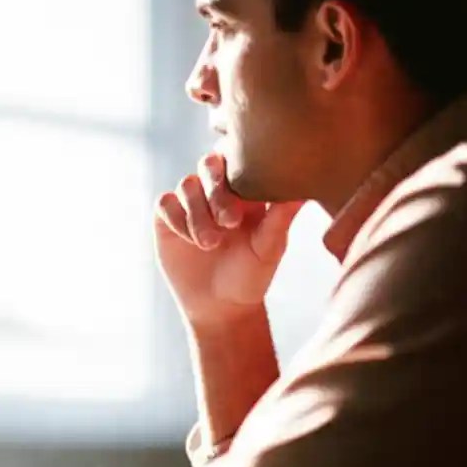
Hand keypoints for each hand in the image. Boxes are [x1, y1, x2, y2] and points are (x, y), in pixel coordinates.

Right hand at [154, 153, 303, 326]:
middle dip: (216, 192)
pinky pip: (165, 203)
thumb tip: (301, 191)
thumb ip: (280, 217)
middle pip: (208, 164)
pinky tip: (191, 242)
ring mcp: (190, 203)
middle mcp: (215, 191)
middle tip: (230, 222)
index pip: (237, 160)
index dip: (238, 170)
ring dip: (198, 214)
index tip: (249, 200)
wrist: (219, 306)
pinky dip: (177, 219)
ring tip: (210, 244)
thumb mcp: (269, 248)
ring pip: (187, 185)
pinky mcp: (167, 219)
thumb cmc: (251, 275)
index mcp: (244, 190)